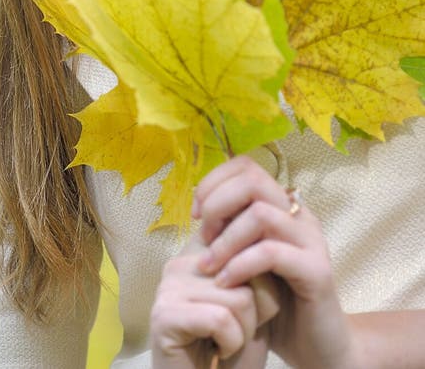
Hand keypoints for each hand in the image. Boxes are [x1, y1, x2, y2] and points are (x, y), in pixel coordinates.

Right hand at [151, 235, 275, 368]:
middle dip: (257, 310)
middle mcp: (181, 262)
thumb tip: (265, 238)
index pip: (245, 240)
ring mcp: (169, 287)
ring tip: (227, 342)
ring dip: (245, 330)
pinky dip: (231, 342)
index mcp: (200, 251)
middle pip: (247, 270)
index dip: (263, 280)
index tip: (251, 307)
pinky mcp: (165, 315)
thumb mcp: (255, 301)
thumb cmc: (234, 347)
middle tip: (237, 330)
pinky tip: (218, 350)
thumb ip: (256, 267)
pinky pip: (220, 319)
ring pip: (239, 296)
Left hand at [193, 156, 357, 368]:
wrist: (316, 347)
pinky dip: (240, 265)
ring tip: (209, 265)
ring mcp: (311, 240)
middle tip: (203, 236)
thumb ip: (230, 230)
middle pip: (254, 180)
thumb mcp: (245, 259)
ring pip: (261, 214)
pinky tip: (225, 282)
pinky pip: (271, 252)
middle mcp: (299, 215)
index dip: (215, 181)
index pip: (247, 166)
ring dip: (226, 239)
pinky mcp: (317, 270)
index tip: (196, 213)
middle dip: (218, 203)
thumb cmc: (275, 302)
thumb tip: (199, 207)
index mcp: (282, 207)